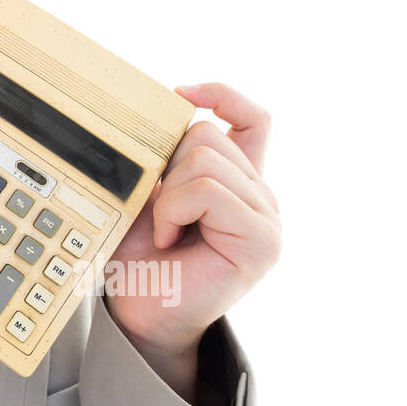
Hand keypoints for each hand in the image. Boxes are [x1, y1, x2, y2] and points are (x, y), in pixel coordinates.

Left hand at [105, 83, 281, 399]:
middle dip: (167, 165)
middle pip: (208, 134)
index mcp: (239, 181)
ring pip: (205, 159)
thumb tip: (165, 110)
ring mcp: (267, 218)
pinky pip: (206, 191)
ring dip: (168, 195)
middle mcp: (261, 196)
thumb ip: (168, 157)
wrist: (139, 312)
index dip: (222, 95)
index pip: (253, 119)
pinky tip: (171, 241)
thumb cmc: (142, 258)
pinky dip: (174, 211)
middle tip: (161, 213)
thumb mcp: (150, 193)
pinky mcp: (263, 240)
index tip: (179, 93)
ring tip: (166, 232)